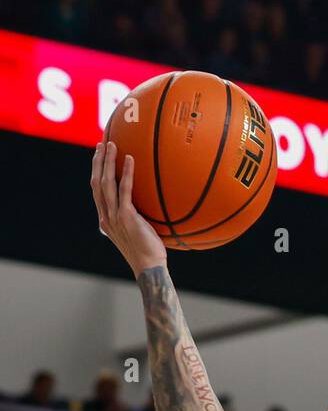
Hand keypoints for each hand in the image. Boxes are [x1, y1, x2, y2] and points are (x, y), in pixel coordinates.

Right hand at [91, 140, 166, 278]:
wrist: (149, 268)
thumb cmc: (147, 252)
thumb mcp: (134, 232)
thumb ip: (131, 217)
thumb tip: (139, 204)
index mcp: (105, 220)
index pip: (96, 191)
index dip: (96, 171)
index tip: (99, 155)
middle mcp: (106, 217)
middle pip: (97, 183)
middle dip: (98, 161)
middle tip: (103, 142)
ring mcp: (114, 217)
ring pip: (106, 183)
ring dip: (108, 162)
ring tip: (112, 144)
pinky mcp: (126, 218)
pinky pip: (125, 190)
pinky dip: (127, 174)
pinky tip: (130, 159)